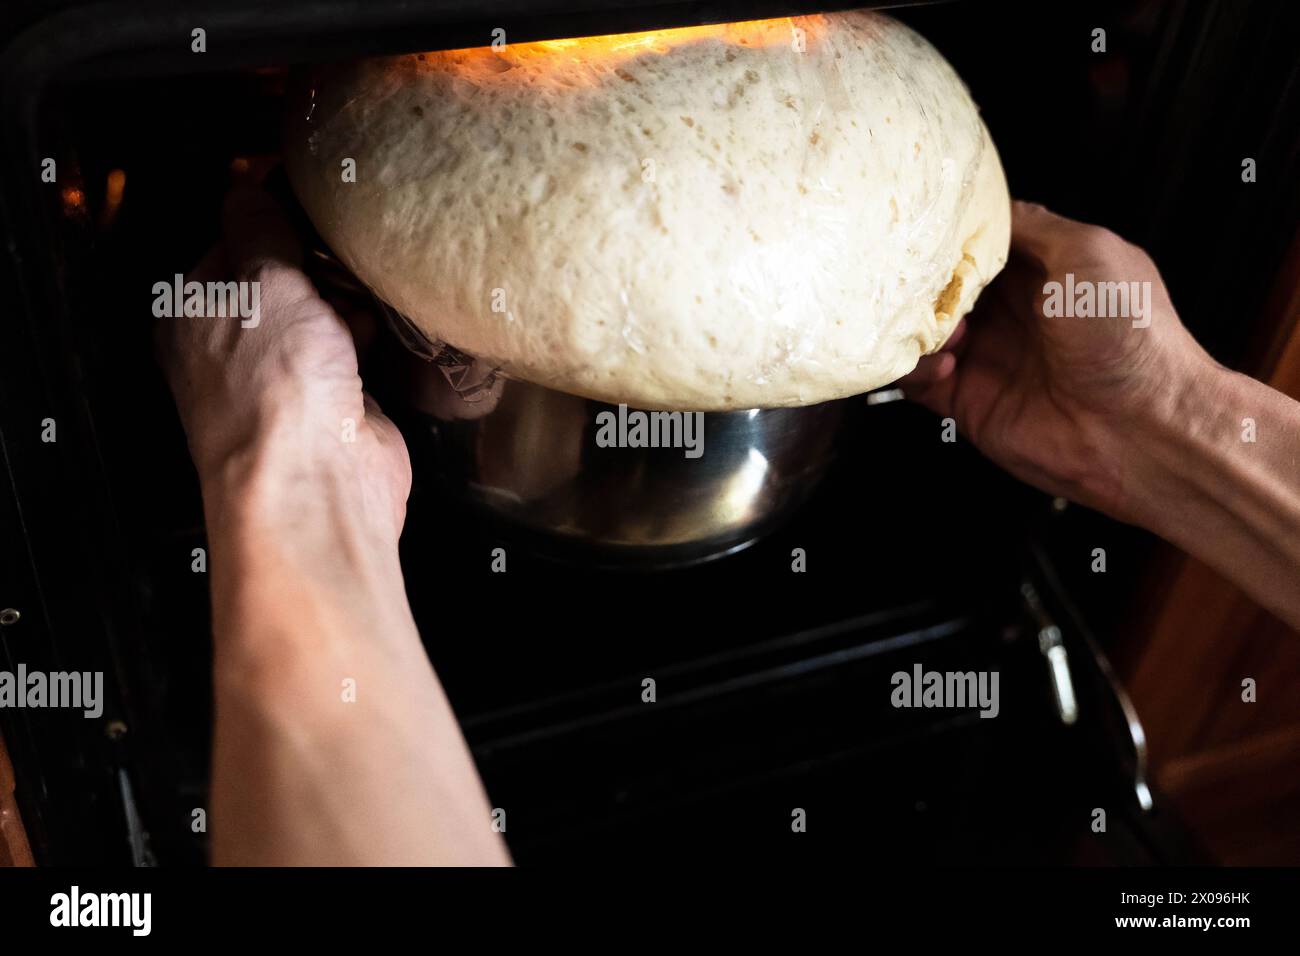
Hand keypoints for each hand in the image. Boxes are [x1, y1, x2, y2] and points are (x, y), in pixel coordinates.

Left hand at [156, 184, 410, 539]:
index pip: (233, 241)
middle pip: (285, 277)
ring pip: (326, 312)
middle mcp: (235, 345)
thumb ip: (259, 226)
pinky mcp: (338, 398)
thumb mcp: (261, 279)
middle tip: (352, 246)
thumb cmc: (274, 377)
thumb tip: (249, 183)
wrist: (318, 478)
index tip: (318, 198)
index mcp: (194, 313)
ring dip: (354, 298)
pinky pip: (358, 347)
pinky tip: (390, 323)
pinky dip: (375, 335)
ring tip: (375, 283)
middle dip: (322, 261)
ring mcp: (289, 376)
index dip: (276, 217)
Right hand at [900, 200, 1215, 519]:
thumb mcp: (1088, 251)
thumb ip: (1032, 224)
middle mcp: (1010, 311)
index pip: (977, 241)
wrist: (1141, 428)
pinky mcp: (966, 399)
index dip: (950, 233)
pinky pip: (916, 378)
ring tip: (946, 329)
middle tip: (915, 277)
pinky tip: (947, 363)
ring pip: (920, 329)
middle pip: (940, 283)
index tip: (925, 225)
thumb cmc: (1132, 337)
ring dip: (918, 324)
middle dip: (922, 278)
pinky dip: (915, 368)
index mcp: (1041, 270)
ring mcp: (986, 355)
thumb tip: (985, 206)